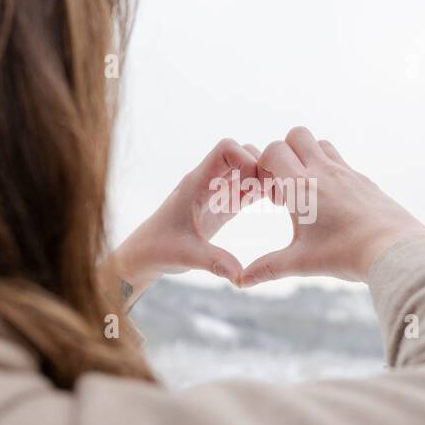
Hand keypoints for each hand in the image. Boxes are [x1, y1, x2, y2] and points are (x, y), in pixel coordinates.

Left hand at [104, 139, 260, 302]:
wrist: (146, 253)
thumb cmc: (160, 249)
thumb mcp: (187, 256)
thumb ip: (214, 262)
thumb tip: (240, 275)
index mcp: (197, 184)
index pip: (225, 149)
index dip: (246, 158)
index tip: (256, 183)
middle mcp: (208, 181)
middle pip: (242, 153)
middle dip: (262, 168)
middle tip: (275, 194)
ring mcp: (216, 191)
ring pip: (247, 168)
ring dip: (265, 178)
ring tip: (278, 199)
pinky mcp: (222, 204)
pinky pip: (246, 186)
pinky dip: (261, 190)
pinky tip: (273, 203)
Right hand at [239, 127, 424, 286]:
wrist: (392, 249)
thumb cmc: (344, 254)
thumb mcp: (301, 263)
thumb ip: (267, 268)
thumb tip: (241, 282)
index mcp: (301, 186)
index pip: (273, 150)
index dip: (264, 167)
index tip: (272, 196)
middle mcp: (323, 171)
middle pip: (296, 135)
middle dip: (285, 154)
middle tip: (288, 188)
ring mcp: (346, 172)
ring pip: (320, 143)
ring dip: (308, 158)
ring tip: (309, 193)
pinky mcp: (363, 180)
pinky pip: (341, 161)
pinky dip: (329, 171)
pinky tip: (333, 203)